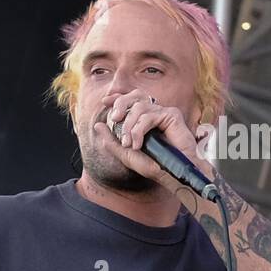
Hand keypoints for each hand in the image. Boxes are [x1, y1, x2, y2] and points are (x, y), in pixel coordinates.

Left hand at [97, 89, 215, 185]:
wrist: (170, 174)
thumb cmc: (152, 165)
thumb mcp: (125, 153)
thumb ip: (111, 140)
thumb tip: (97, 124)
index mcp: (144, 120)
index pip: (131, 101)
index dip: (118, 99)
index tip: (104, 101)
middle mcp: (154, 113)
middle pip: (135, 97)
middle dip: (121, 105)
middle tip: (114, 119)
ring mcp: (163, 113)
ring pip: (139, 108)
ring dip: (129, 127)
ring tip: (129, 144)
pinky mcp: (172, 115)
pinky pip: (149, 116)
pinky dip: (139, 130)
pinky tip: (138, 144)